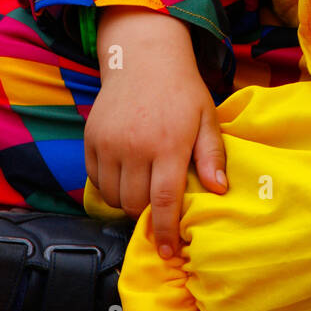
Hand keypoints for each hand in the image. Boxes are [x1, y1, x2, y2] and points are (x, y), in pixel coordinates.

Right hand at [85, 8, 226, 256]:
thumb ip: (212, 155)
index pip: (164, 200)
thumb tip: (219, 190)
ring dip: (127, 201)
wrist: (144, 58)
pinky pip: (96, 179)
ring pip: (112, 196)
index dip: (165, 231)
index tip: (167, 252)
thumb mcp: (206, 118)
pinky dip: (109, 185)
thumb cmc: (182, 91)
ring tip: (143, 186)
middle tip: (159, 204)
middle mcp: (135, 146)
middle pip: (135, 204)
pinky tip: (125, 172)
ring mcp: (109, 143)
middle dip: (148, 213)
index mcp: (169, 144)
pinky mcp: (91, 138)